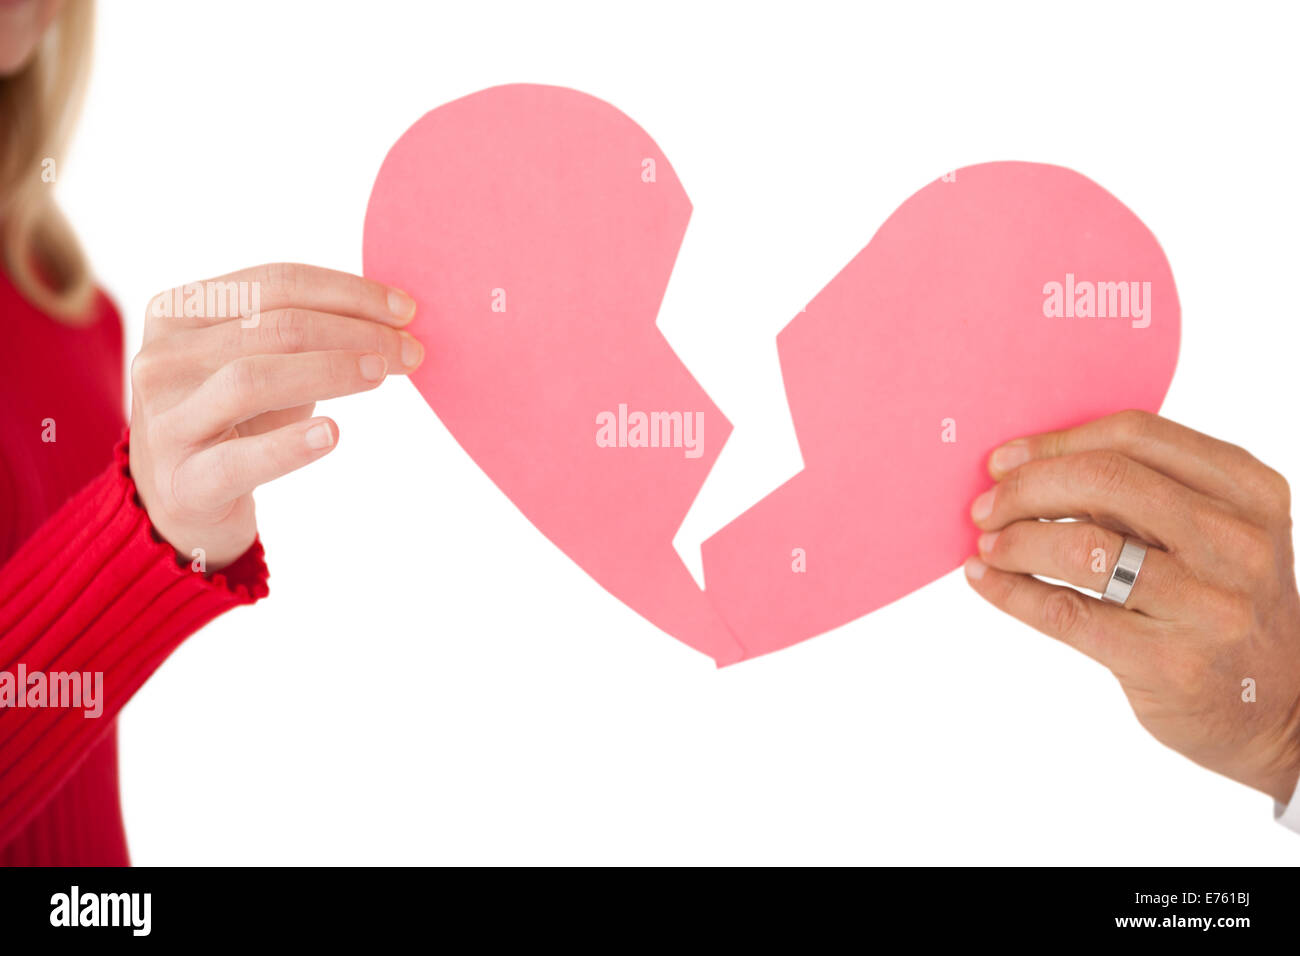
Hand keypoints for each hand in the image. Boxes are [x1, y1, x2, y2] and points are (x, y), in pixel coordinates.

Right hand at [129, 263, 423, 569]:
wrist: (180, 502)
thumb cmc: (236, 420)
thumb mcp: (263, 362)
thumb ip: (308, 332)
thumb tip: (396, 316)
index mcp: (179, 312)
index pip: (276, 284)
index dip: (348, 293)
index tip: (406, 309)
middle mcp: (162, 359)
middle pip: (273, 327)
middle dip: (354, 332)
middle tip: (411, 350)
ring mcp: (167, 422)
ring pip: (253, 380)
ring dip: (330, 372)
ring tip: (381, 374)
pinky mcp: (183, 483)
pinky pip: (240, 459)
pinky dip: (289, 444)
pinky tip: (332, 434)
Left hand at [964, 410, 1299, 803]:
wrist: (1279, 710)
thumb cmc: (1222, 604)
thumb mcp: (1214, 534)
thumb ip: (1143, 495)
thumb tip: (1027, 468)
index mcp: (1248, 492)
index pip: (1134, 436)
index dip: (1056, 442)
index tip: (1005, 461)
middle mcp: (1237, 543)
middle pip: (1105, 481)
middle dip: (1027, 488)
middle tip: (986, 506)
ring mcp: (1209, 606)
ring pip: (1085, 548)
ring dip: (1017, 541)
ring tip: (988, 546)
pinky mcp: (1171, 663)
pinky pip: (1069, 613)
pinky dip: (1013, 593)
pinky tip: (987, 581)